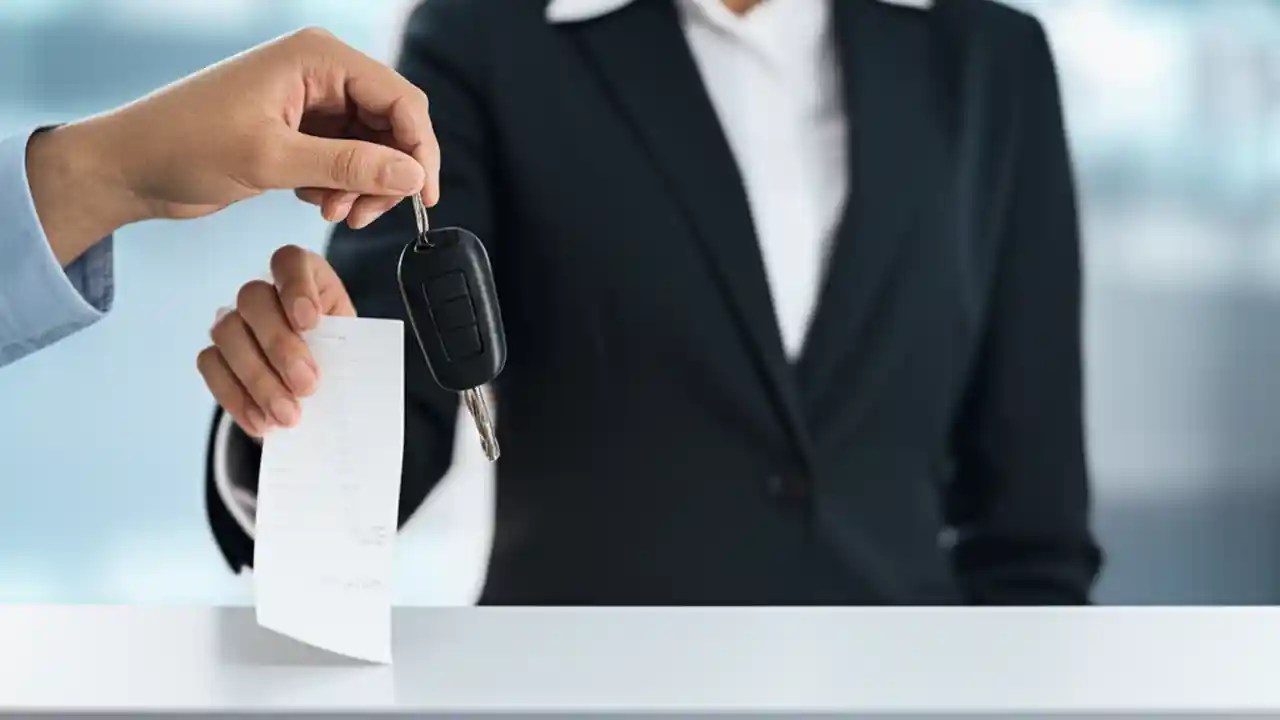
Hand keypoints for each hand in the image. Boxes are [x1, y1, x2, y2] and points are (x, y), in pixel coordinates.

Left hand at [26, 27, 438, 264]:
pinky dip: (343, 187)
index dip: (420, 149)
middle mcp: (320, 72)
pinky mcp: (300, 131)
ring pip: (373, 146)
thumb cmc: (185, 146)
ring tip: (334, 213)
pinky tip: (315, 203)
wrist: (131, 166)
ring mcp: (311, 102)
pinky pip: (347, 159)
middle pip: (392, 123)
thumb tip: (412, 175)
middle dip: (387, 173)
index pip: (400, 99)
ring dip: (364, 186)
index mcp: (317, 58)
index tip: (422, 199)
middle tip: (362, 214)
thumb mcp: (273, 160)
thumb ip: (349, 165)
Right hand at [197, 245, 353, 436]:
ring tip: (288, 415)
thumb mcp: (351, 350)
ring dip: (258, 379)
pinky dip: (236, 397)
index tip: (310, 322)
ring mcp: (234, 320)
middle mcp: (263, 293)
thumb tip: (346, 378)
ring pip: (228, 333)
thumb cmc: (339, 359)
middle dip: (280, 345)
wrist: (318, 391)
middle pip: (253, 299)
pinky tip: (262, 422)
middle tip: (308, 385)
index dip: (296, 286)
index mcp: (304, 278)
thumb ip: (345, 351)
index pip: (289, 261)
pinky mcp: (216, 353)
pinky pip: (211, 366)